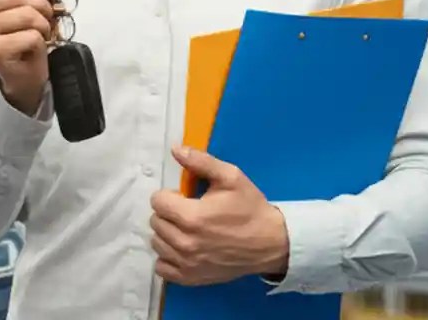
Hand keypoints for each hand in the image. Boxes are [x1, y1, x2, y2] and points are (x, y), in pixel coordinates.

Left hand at [149, 145, 288, 285]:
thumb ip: (201, 162)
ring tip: (186, 229)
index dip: (169, 195)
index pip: (157, 201)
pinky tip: (183, 249)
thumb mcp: (231, 178)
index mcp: (191, 216)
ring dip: (167, 234)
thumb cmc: (250, 208)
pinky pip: (162, 268)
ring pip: (157, 243)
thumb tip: (175, 149)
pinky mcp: (190, 278)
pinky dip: (168, 258)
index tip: (184, 197)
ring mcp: (186, 263)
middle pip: (155, 221)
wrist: (271, 243)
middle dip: (168, 213)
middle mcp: (185, 243)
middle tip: (188, 212)